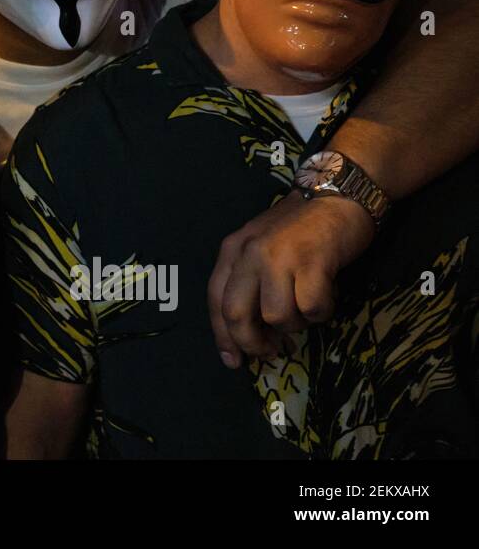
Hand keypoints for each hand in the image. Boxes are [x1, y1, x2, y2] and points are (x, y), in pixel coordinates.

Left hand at [208, 191, 374, 367]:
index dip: (222, 336)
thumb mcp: (262, 246)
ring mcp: (278, 257)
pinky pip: (312, 309)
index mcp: (232, 250)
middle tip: (271, 351)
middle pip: (237, 315)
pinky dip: (322, 312)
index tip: (233, 361)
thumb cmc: (301, 226)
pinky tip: (327, 294)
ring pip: (277, 317)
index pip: (215, 300)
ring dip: (297, 324)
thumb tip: (251, 332)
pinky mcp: (311, 262)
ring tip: (308, 306)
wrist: (338, 192)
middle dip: (253, 342)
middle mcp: (249, 253)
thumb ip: (250, 281)